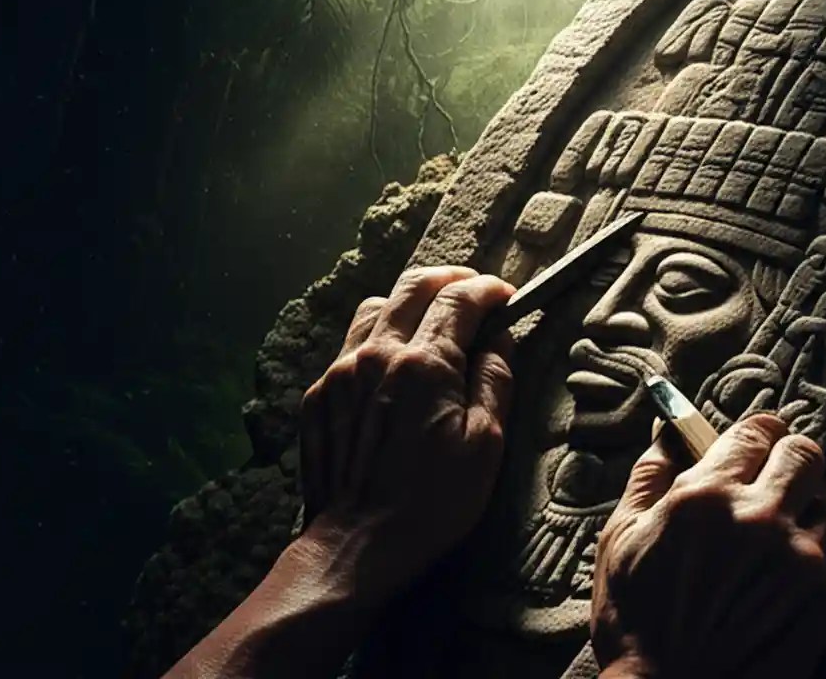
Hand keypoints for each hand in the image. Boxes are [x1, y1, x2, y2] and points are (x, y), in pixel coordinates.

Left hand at [297, 266, 515, 600]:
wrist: (359, 544)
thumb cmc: (432, 501)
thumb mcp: (486, 443)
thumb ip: (494, 380)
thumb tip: (501, 340)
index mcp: (424, 365)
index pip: (460, 298)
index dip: (488, 289)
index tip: (506, 296)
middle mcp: (377, 355)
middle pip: (414, 286)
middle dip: (450, 281)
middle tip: (474, 293)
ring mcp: (341, 372)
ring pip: (376, 307)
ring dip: (410, 304)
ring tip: (433, 323)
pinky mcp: (319, 395)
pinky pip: (351, 346)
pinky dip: (380, 340)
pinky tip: (395, 366)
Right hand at [591, 414, 825, 678]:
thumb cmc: (635, 619)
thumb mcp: (621, 536)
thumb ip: (650, 473)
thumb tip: (669, 430)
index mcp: (708, 497)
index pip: (759, 431)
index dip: (756, 434)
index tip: (752, 446)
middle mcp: (762, 520)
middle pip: (806, 455)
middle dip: (788, 460)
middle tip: (767, 484)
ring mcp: (802, 561)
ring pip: (823, 507)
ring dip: (799, 516)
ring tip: (765, 549)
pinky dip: (808, 563)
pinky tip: (773, 587)